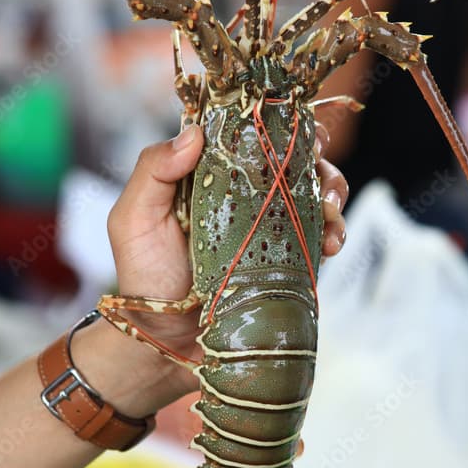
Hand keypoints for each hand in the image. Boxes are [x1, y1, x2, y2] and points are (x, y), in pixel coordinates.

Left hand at [75, 124, 348, 415]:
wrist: (163, 344)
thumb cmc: (142, 279)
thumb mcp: (133, 220)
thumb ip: (153, 170)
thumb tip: (195, 132)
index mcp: (207, 176)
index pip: (246, 135)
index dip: (275, 122)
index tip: (294, 124)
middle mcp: (242, 196)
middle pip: (290, 158)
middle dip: (315, 158)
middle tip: (320, 171)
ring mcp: (268, 227)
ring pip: (312, 193)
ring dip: (332, 192)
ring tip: (330, 213)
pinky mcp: (286, 260)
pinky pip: (318, 236)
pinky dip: (333, 232)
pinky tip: (330, 243)